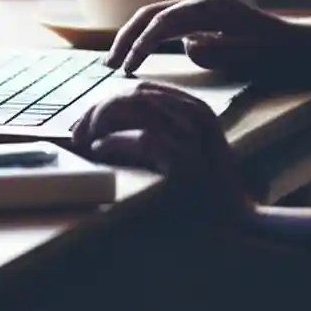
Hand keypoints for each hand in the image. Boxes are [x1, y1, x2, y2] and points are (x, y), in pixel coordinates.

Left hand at [69, 81, 253, 221]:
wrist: (233, 221)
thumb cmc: (200, 190)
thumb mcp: (180, 148)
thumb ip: (153, 126)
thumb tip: (104, 116)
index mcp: (193, 108)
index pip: (140, 89)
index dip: (106, 101)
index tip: (84, 123)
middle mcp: (196, 115)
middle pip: (134, 93)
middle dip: (98, 109)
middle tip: (78, 133)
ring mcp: (194, 137)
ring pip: (137, 106)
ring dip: (102, 119)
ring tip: (86, 140)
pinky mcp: (188, 162)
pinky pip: (144, 138)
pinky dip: (115, 140)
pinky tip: (99, 149)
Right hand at [104, 0, 294, 75]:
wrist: (303, 47)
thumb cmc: (280, 53)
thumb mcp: (249, 55)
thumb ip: (215, 51)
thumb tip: (188, 47)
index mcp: (211, 7)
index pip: (163, 23)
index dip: (140, 45)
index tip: (127, 69)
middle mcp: (204, 2)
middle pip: (152, 12)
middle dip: (127, 36)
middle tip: (110, 64)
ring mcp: (203, 9)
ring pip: (157, 17)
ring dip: (135, 36)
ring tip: (118, 60)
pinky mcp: (205, 20)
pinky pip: (170, 25)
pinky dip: (151, 38)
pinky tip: (142, 54)